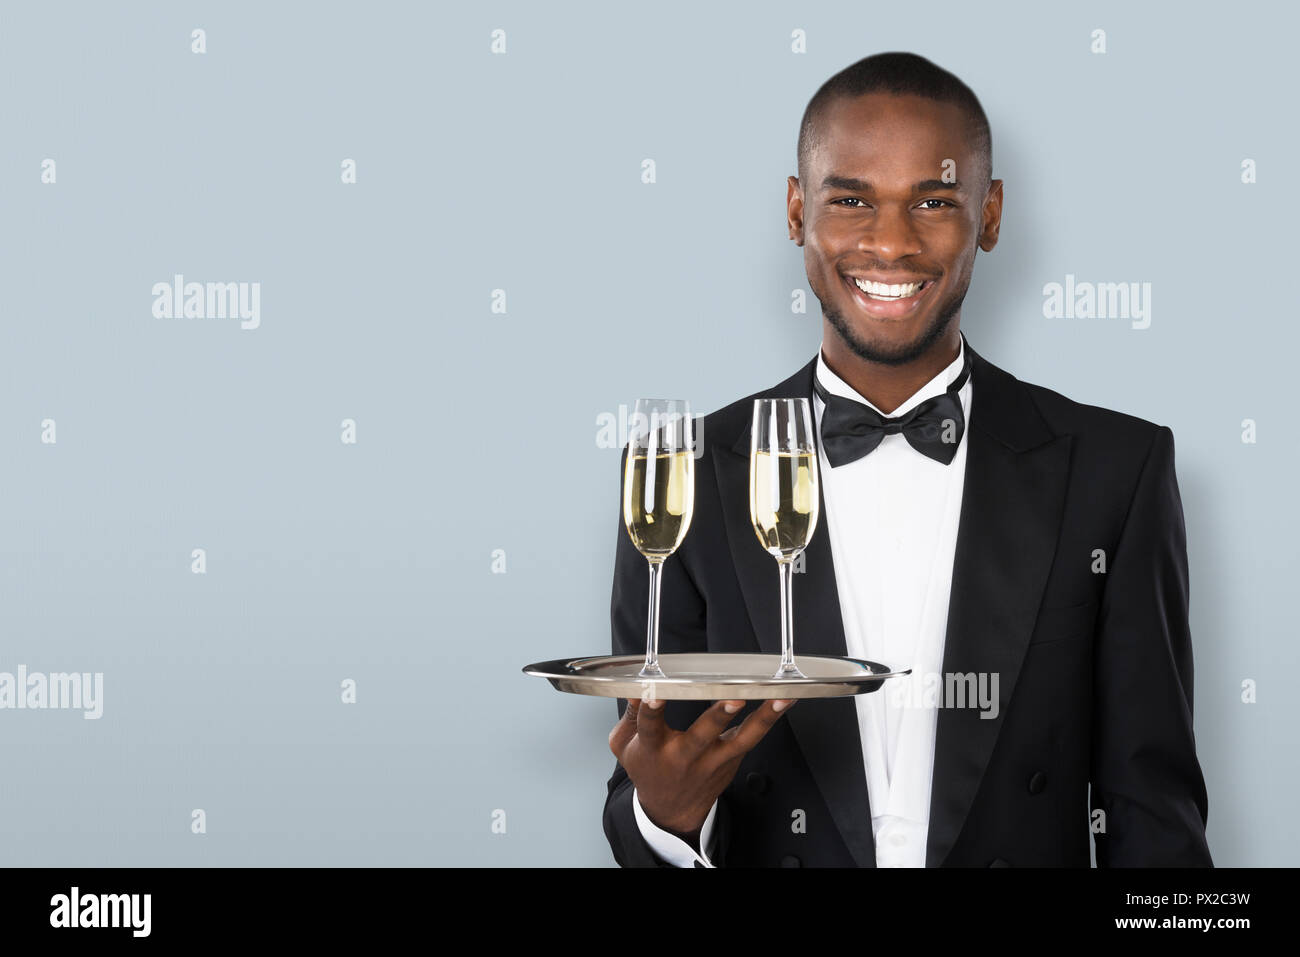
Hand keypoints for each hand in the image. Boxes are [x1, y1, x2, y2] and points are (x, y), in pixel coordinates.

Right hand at [608, 695, 795, 839]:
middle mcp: (685, 757)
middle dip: (718, 716)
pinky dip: (769, 720)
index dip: (652, 710)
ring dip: (761, 718)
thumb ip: (630, 715)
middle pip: (703, 736)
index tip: (654, 693)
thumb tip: (636, 687)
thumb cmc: (648, 769)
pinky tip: (784, 701)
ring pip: (740, 739)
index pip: (650, 727)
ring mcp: (712, 761)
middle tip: (733, 699)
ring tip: (780, 699)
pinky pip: (752, 739)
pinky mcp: (731, 761)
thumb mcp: (624, 745)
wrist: (671, 811)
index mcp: (653, 749)